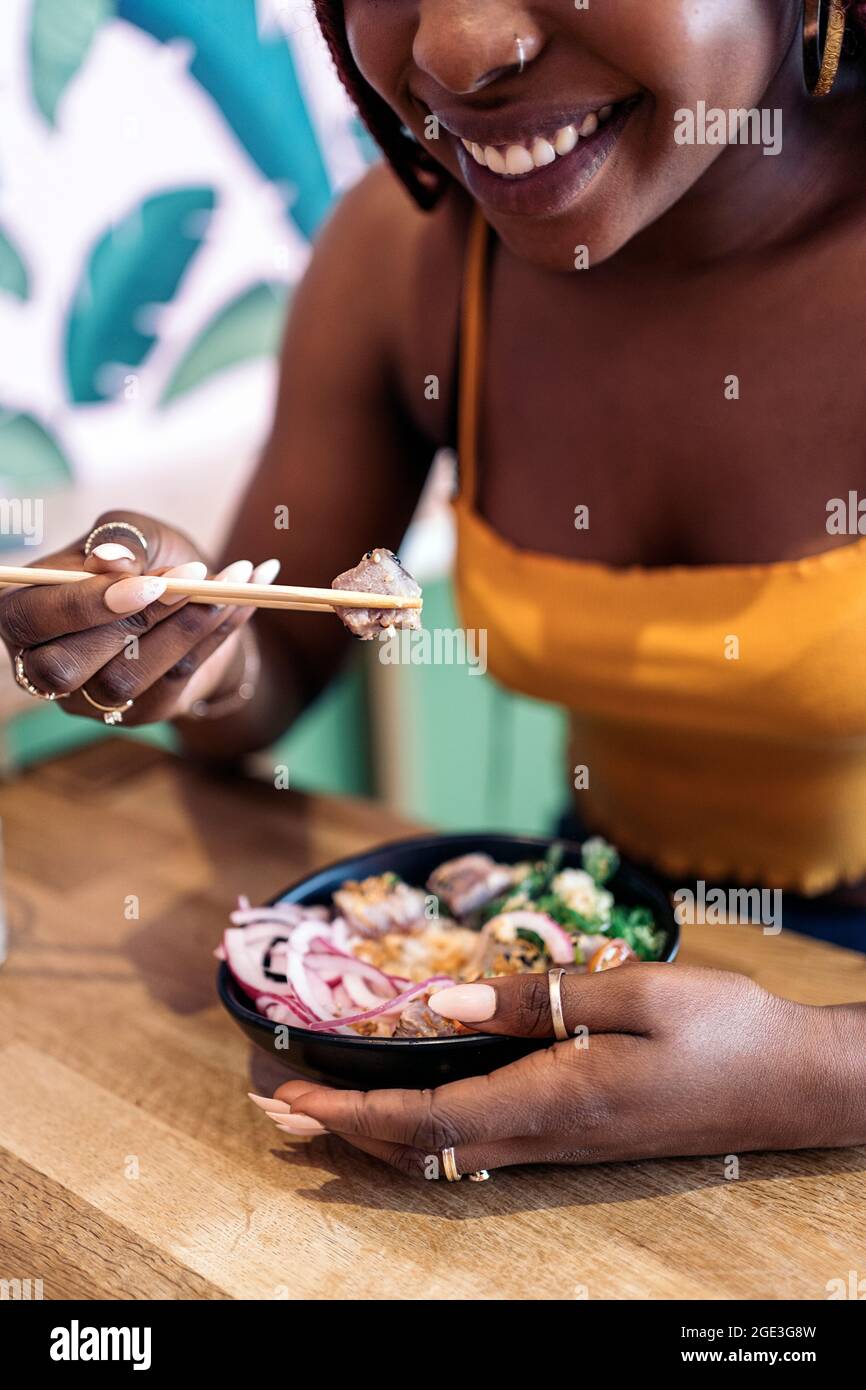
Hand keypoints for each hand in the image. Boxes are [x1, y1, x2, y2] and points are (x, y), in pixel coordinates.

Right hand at [0, 511, 277, 724]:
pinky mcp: (140, 711)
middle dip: (133, 621)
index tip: (144, 580)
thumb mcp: (139, 534)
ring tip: (234, 577)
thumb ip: (122, 539)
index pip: (25, 619)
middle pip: (63, 666)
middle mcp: (44, 665)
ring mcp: (90, 698)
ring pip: (123, 678)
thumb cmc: (153, 560)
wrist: (202, 595)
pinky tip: (244, 597)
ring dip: (185, 625)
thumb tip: (108, 561)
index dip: (81, 605)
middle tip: (193, 578)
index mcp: (24, 613)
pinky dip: (213, 633)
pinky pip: (173, 679)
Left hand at [271, 965, 863, 1176]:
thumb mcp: (637, 994)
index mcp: (554, 1097)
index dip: (352, 1111)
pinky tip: (413, 1102)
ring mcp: (563, 1140)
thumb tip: (443, 1002)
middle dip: (344, 1128)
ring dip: (377, 1129)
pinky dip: (424, 1125)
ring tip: (325, 1103)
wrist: (795, 1085)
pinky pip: (480, 1142)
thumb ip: (538, 999)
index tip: (292, 1098)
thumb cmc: (724, 1030)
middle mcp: (547, 1132)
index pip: (428, 1116)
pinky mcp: (578, 1133)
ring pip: (447, 1151)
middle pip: (422, 1145)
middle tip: (279, 1103)